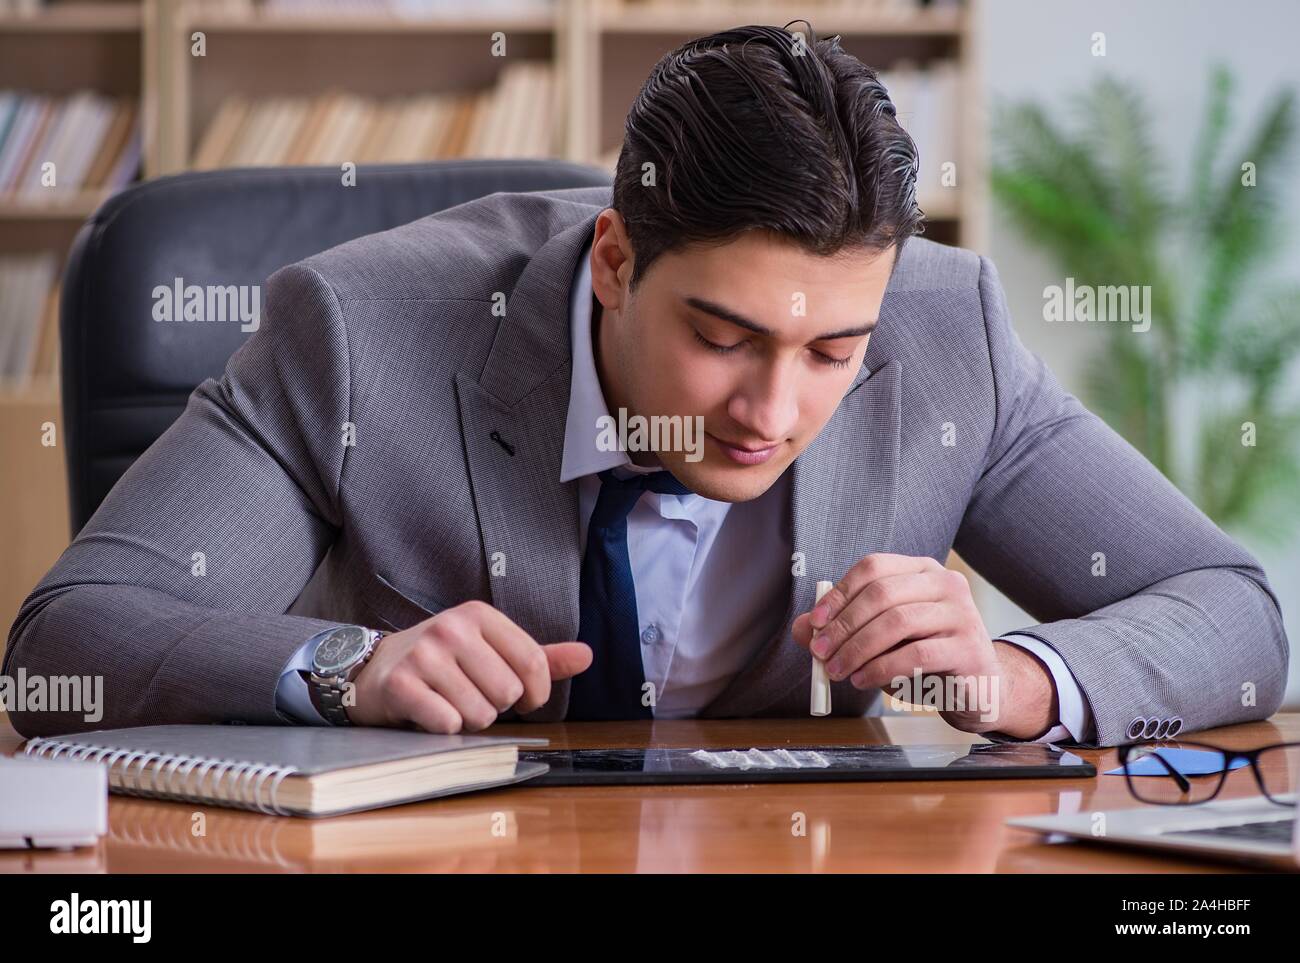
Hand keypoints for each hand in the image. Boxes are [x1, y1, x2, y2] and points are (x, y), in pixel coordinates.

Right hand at [346, 601, 592, 732]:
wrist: (373, 671)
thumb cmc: (441, 663)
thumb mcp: (489, 650)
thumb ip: (538, 656)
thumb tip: (587, 655)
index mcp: (478, 615)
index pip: (533, 661)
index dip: (536, 693)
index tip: (524, 701)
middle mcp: (451, 628)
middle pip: (507, 691)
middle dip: (496, 707)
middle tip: (472, 698)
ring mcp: (424, 655)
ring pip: (480, 713)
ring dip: (470, 721)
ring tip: (451, 705)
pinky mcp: (401, 684)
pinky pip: (448, 723)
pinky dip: (445, 729)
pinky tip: (431, 715)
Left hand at [791, 553, 1055, 737]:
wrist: (979, 689)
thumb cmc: (925, 658)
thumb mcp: (880, 639)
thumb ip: (842, 629)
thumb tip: (801, 627)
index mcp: (922, 571)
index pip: (874, 567)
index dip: (839, 593)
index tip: (814, 622)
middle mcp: (946, 584)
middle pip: (882, 593)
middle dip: (843, 625)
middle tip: (819, 652)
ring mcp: (962, 614)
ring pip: (897, 623)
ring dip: (858, 649)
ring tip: (837, 671)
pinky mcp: (970, 648)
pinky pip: (916, 655)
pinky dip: (881, 668)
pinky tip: (863, 680)